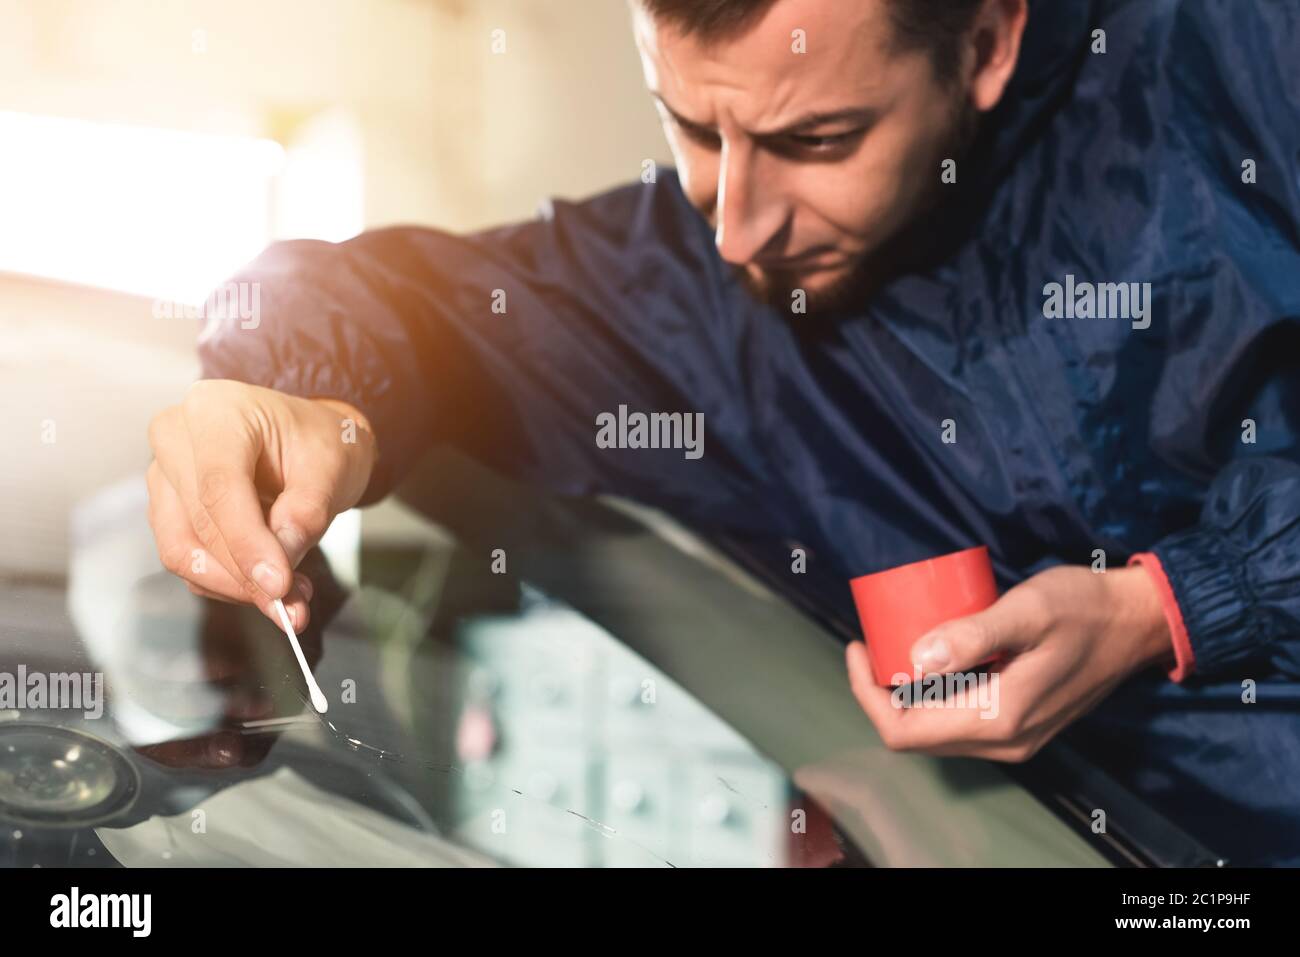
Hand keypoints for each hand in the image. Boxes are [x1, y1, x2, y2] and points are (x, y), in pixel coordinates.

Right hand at [146, 379, 376, 630]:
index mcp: (217, 410)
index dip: (246, 543)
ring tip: (290, 597)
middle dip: (247, 575)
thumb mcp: (332, 467)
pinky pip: (187, 559)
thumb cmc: (319, 442)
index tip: (277, 586)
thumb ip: (305, 514)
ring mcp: (163, 473)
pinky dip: (227, 582)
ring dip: (235, 585)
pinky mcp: (166, 508)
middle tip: (294, 606)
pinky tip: (269, 582)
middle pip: (198, 523)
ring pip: (182, 549)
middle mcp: (176, 436)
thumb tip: (278, 567)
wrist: (309, 440)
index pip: (219, 487)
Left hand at [846, 564, 1173, 761]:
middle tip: (870, 641)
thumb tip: (915, 659)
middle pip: (916, 734)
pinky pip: (959, 719)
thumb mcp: (1027, 610)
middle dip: (881, 692)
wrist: (1138, 621)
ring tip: (892, 644)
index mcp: (1000, 719)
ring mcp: (1014, 737)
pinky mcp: (1021, 722)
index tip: (857, 647)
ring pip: (936, 729)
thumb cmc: (1085, 607)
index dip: (867, 694)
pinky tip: (928, 657)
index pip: (905, 730)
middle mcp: (1004, 741)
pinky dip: (933, 693)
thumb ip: (974, 634)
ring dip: (906, 694)